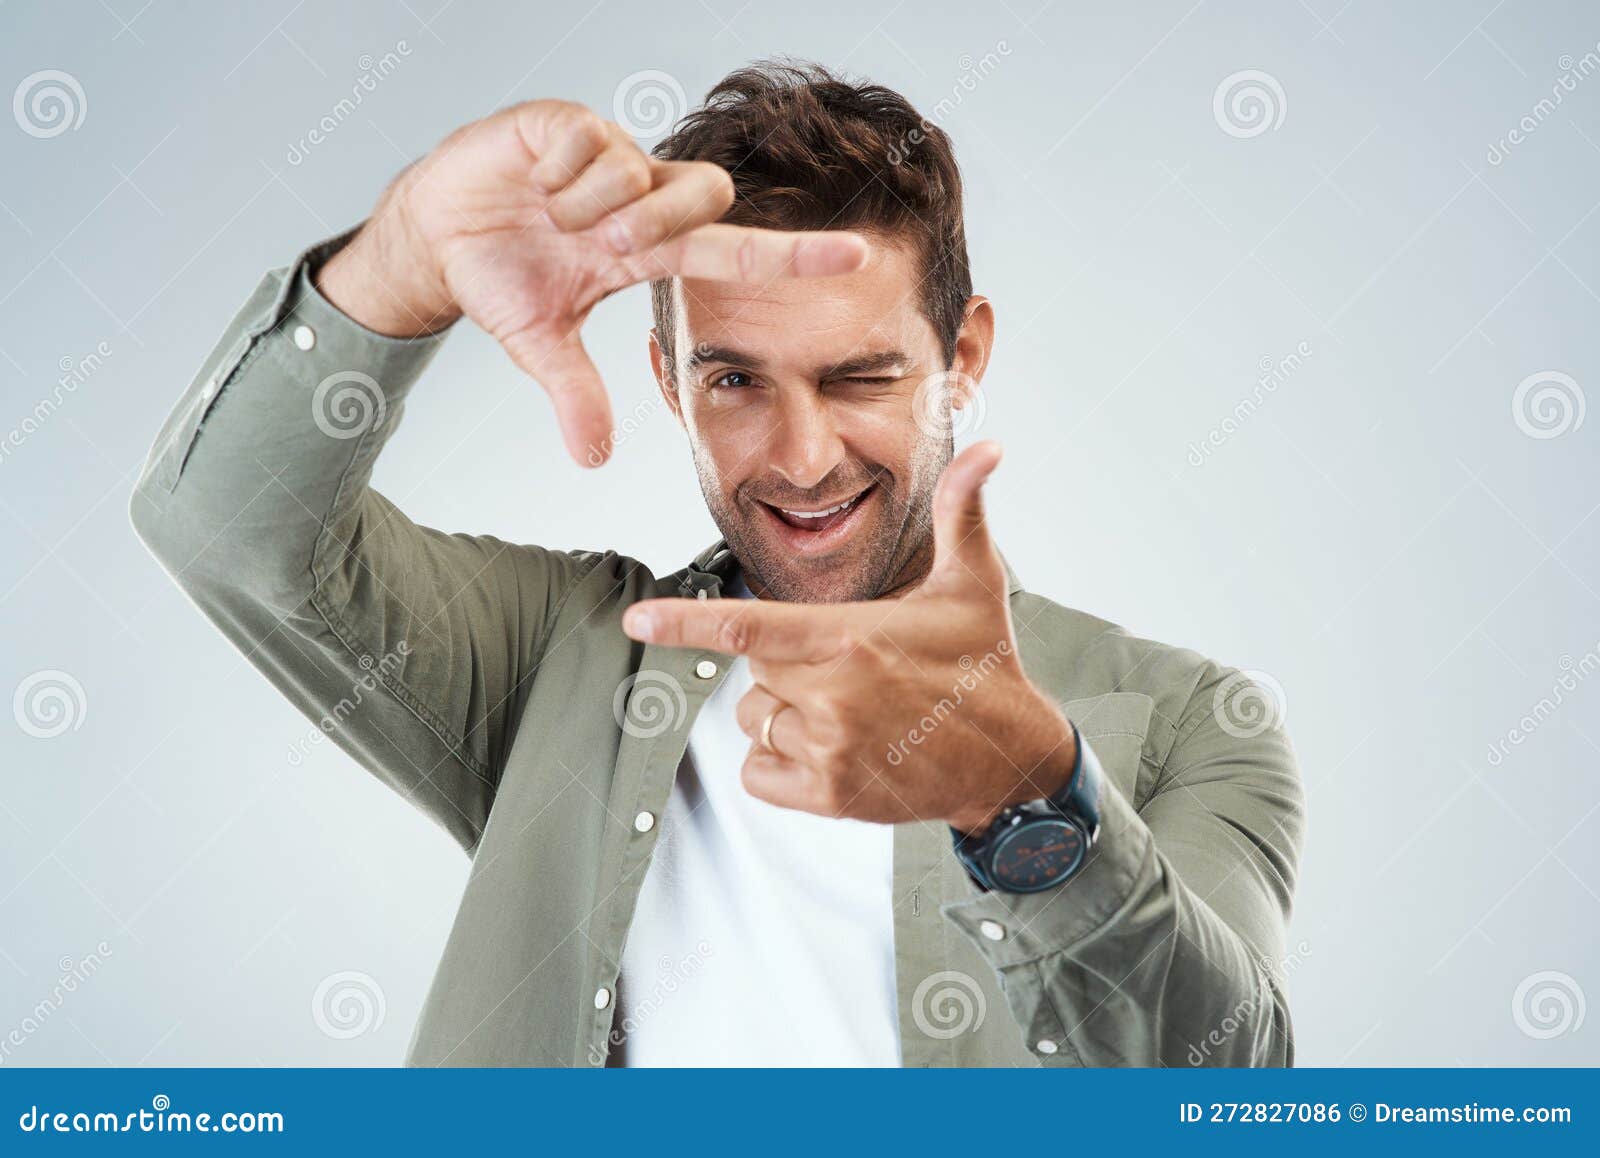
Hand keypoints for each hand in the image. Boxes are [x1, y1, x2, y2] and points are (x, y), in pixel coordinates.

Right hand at [316, 100, 868, 465]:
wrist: (434, 231)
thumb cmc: (500, 277)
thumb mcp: (539, 343)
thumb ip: (576, 395)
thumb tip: (593, 461)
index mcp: (650, 249)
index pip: (738, 250)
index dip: (796, 256)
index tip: (859, 255)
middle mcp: (643, 196)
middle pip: (707, 193)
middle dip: (656, 227)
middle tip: (601, 248)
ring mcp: (610, 155)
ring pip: (640, 172)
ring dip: (591, 207)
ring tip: (550, 216)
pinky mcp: (568, 121)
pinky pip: (588, 141)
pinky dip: (555, 172)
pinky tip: (533, 181)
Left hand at [621, 442, 1078, 832]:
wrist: (1011, 758)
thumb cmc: (984, 665)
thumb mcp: (973, 582)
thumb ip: (960, 511)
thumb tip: (986, 449)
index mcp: (850, 637)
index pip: (748, 628)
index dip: (686, 624)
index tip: (637, 621)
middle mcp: (832, 694)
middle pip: (754, 671)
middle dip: (785, 666)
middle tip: (848, 668)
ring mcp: (828, 749)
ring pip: (756, 721)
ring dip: (786, 715)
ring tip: (851, 711)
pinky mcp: (829, 795)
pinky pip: (759, 773)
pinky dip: (781, 764)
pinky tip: (834, 750)